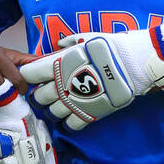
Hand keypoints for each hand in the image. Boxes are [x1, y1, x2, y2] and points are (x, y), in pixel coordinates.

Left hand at [22, 23, 163, 131]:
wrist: (134, 65)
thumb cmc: (112, 47)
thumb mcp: (88, 38)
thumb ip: (70, 42)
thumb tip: (60, 44)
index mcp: (57, 64)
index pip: (29, 74)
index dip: (30, 76)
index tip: (36, 77)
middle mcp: (60, 84)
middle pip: (38, 96)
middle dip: (41, 95)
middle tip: (50, 92)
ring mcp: (73, 102)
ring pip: (51, 113)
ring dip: (54, 109)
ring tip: (64, 104)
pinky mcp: (87, 115)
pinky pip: (69, 125)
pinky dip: (69, 122)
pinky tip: (75, 115)